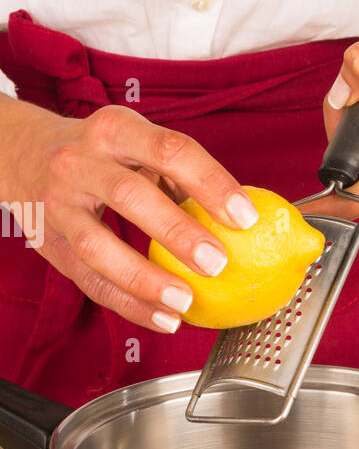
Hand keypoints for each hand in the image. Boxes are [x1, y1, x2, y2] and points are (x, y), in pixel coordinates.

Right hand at [0, 97, 258, 331]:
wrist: (23, 154)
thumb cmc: (103, 155)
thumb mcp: (137, 146)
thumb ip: (182, 177)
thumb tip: (244, 218)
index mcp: (115, 129)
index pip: (170, 149)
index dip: (211, 182)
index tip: (245, 216)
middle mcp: (80, 162)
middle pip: (129, 195)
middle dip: (177, 232)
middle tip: (218, 262)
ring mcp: (59, 204)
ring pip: (98, 246)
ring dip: (146, 279)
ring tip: (186, 301)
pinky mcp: (49, 245)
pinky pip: (89, 281)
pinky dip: (129, 305)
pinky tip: (163, 319)